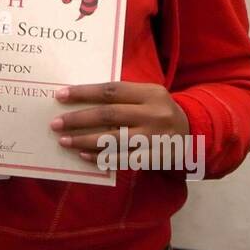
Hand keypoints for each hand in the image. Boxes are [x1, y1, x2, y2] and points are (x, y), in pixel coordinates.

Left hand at [49, 81, 190, 164]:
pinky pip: (123, 159)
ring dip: (85, 141)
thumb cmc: (160, 110)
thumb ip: (123, 95)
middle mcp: (153, 113)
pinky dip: (101, 158)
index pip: (111, 90)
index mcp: (150, 93)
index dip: (84, 92)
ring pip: (113, 139)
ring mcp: (155, 137)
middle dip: (78, 119)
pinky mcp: (155, 157)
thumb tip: (81, 98)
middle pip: (109, 115)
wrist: (194, 133)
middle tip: (56, 123)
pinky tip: (84, 156)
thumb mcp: (148, 95)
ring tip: (64, 141)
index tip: (60, 96)